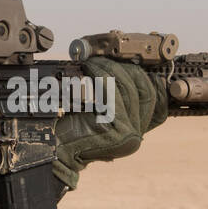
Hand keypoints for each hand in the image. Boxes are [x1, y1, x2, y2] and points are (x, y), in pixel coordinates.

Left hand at [52, 57, 167, 189]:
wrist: (55, 150)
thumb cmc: (72, 129)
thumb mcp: (98, 112)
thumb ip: (114, 99)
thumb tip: (123, 68)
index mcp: (136, 133)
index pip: (152, 100)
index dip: (144, 78)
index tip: (129, 63)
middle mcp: (136, 137)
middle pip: (143, 92)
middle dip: (126, 70)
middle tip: (105, 59)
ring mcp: (129, 135)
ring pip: (128, 89)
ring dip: (110, 69)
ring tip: (94, 61)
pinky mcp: (118, 131)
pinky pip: (112, 94)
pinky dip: (101, 75)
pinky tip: (90, 68)